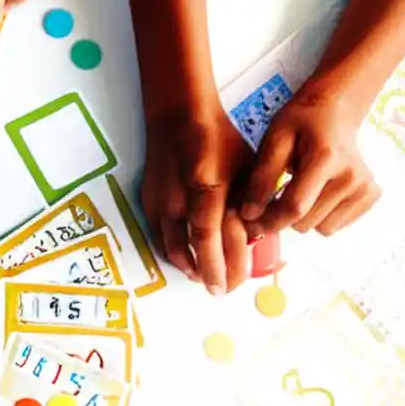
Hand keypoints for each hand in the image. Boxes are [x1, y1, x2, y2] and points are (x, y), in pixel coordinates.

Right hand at [142, 103, 253, 293]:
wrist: (178, 117)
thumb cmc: (218, 139)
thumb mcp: (246, 167)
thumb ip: (250, 202)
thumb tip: (256, 236)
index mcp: (209, 189)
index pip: (215, 240)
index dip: (223, 266)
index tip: (232, 284)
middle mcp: (181, 201)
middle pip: (193, 251)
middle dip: (209, 274)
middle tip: (221, 288)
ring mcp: (161, 203)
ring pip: (172, 248)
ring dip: (189, 267)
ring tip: (203, 275)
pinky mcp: (149, 202)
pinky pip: (160, 237)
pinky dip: (174, 253)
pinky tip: (185, 257)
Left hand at [241, 89, 379, 236]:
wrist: (335, 111)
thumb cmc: (302, 121)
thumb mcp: (275, 140)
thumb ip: (262, 177)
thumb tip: (250, 214)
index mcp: (326, 158)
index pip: (295, 206)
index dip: (269, 220)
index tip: (251, 224)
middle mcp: (352, 177)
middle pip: (306, 222)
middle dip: (284, 215)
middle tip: (275, 196)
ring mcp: (365, 188)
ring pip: (322, 228)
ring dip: (304, 216)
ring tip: (300, 188)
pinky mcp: (371, 196)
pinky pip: (336, 225)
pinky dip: (321, 215)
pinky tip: (317, 192)